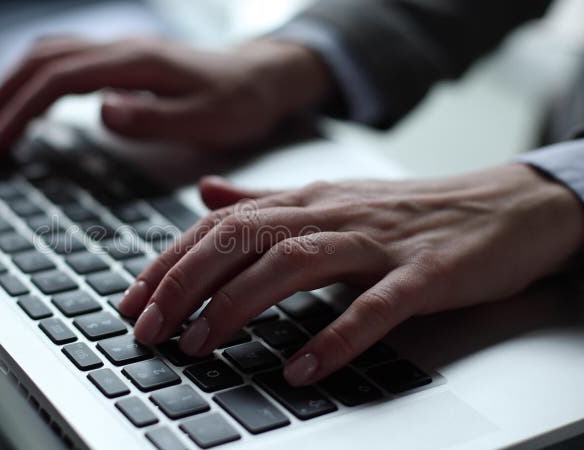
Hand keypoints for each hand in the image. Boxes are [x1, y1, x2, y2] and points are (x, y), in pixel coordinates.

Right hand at [0, 37, 331, 153]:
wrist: (263, 76)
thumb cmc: (240, 101)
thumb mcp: (210, 118)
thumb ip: (157, 118)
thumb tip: (102, 111)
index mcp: (136, 62)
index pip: (60, 79)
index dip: (21, 111)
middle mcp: (121, 48)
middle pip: (41, 62)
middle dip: (1, 99)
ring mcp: (119, 51)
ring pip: (47, 56)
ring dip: (10, 87)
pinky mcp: (121, 62)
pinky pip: (64, 62)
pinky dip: (33, 83)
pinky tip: (25, 106)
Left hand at [119, 164, 583, 385]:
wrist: (504, 205)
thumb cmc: (408, 212)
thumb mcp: (329, 199)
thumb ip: (265, 201)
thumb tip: (205, 195)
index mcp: (307, 199)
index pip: (221, 223)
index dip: (171, 261)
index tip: (133, 300)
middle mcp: (332, 213)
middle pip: (244, 238)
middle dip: (186, 283)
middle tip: (150, 329)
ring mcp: (378, 242)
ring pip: (294, 263)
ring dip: (239, 305)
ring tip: (201, 345)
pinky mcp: (423, 274)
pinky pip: (373, 306)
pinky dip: (333, 337)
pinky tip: (300, 368)